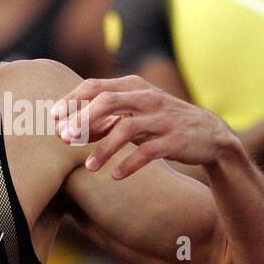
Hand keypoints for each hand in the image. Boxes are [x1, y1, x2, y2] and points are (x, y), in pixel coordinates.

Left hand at [50, 75, 237, 179]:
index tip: (54, 117)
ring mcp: (162, 119)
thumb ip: (105, 118)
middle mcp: (147, 98)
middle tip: (65, 139)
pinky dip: (130, 164)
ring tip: (89, 167)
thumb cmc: (162, 123)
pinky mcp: (174, 141)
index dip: (73, 100)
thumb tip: (68, 130)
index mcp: (134, 87)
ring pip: (126, 128)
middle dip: (82, 120)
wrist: (209, 135)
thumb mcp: (135, 113)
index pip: (96, 86)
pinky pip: (148, 152)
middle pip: (107, 102)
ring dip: (104, 148)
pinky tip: (116, 176)